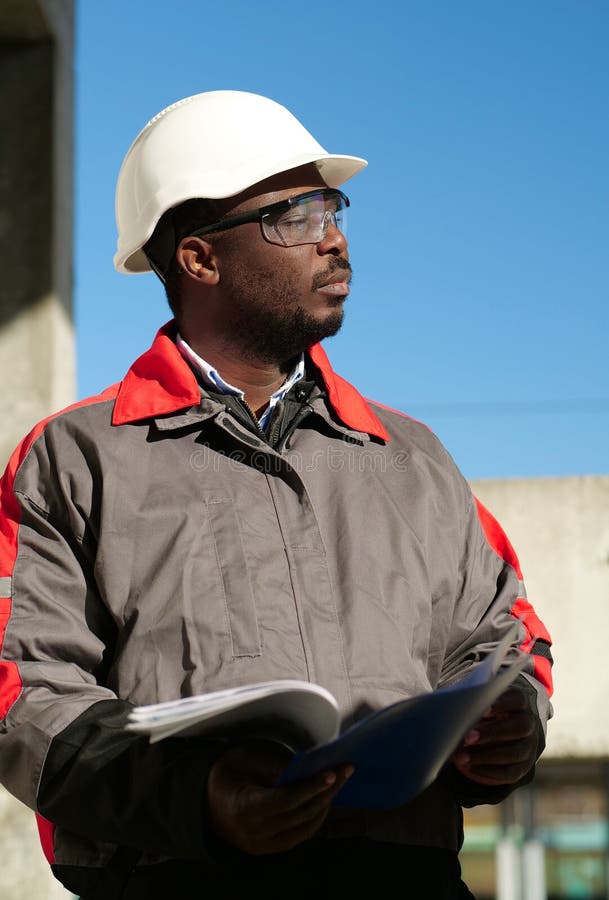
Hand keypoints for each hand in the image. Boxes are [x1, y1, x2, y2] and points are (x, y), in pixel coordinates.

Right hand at [207, 743, 353, 855]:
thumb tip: (309, 766)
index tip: (331, 773)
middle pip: (300, 813)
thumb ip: (275, 765)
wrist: (205, 805)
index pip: (285, 799)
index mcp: (244, 808)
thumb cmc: (226, 776)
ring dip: (325, 803)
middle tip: (345, 769)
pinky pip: (300, 835)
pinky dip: (315, 817)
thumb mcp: (245, 760)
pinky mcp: (271, 848)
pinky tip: (324, 799)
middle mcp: (256, 832)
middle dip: (327, 790)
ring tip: (339, 781)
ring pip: (305, 827)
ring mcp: (264, 845)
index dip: (310, 787)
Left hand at [451, 686, 537, 785]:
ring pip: (515, 752)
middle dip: (492, 733)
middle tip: (467, 737)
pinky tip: (470, 767)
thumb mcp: (481, 702)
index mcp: (519, 701)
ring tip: (462, 756)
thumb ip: (473, 702)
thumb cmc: (484, 710)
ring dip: (487, 756)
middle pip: (519, 727)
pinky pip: (511, 772)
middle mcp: (529, 722)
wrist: (500, 729)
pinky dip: (489, 771)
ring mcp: (529, 745)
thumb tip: (454, 708)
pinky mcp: (524, 766)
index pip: (517, 699)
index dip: (502, 703)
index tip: (482, 709)